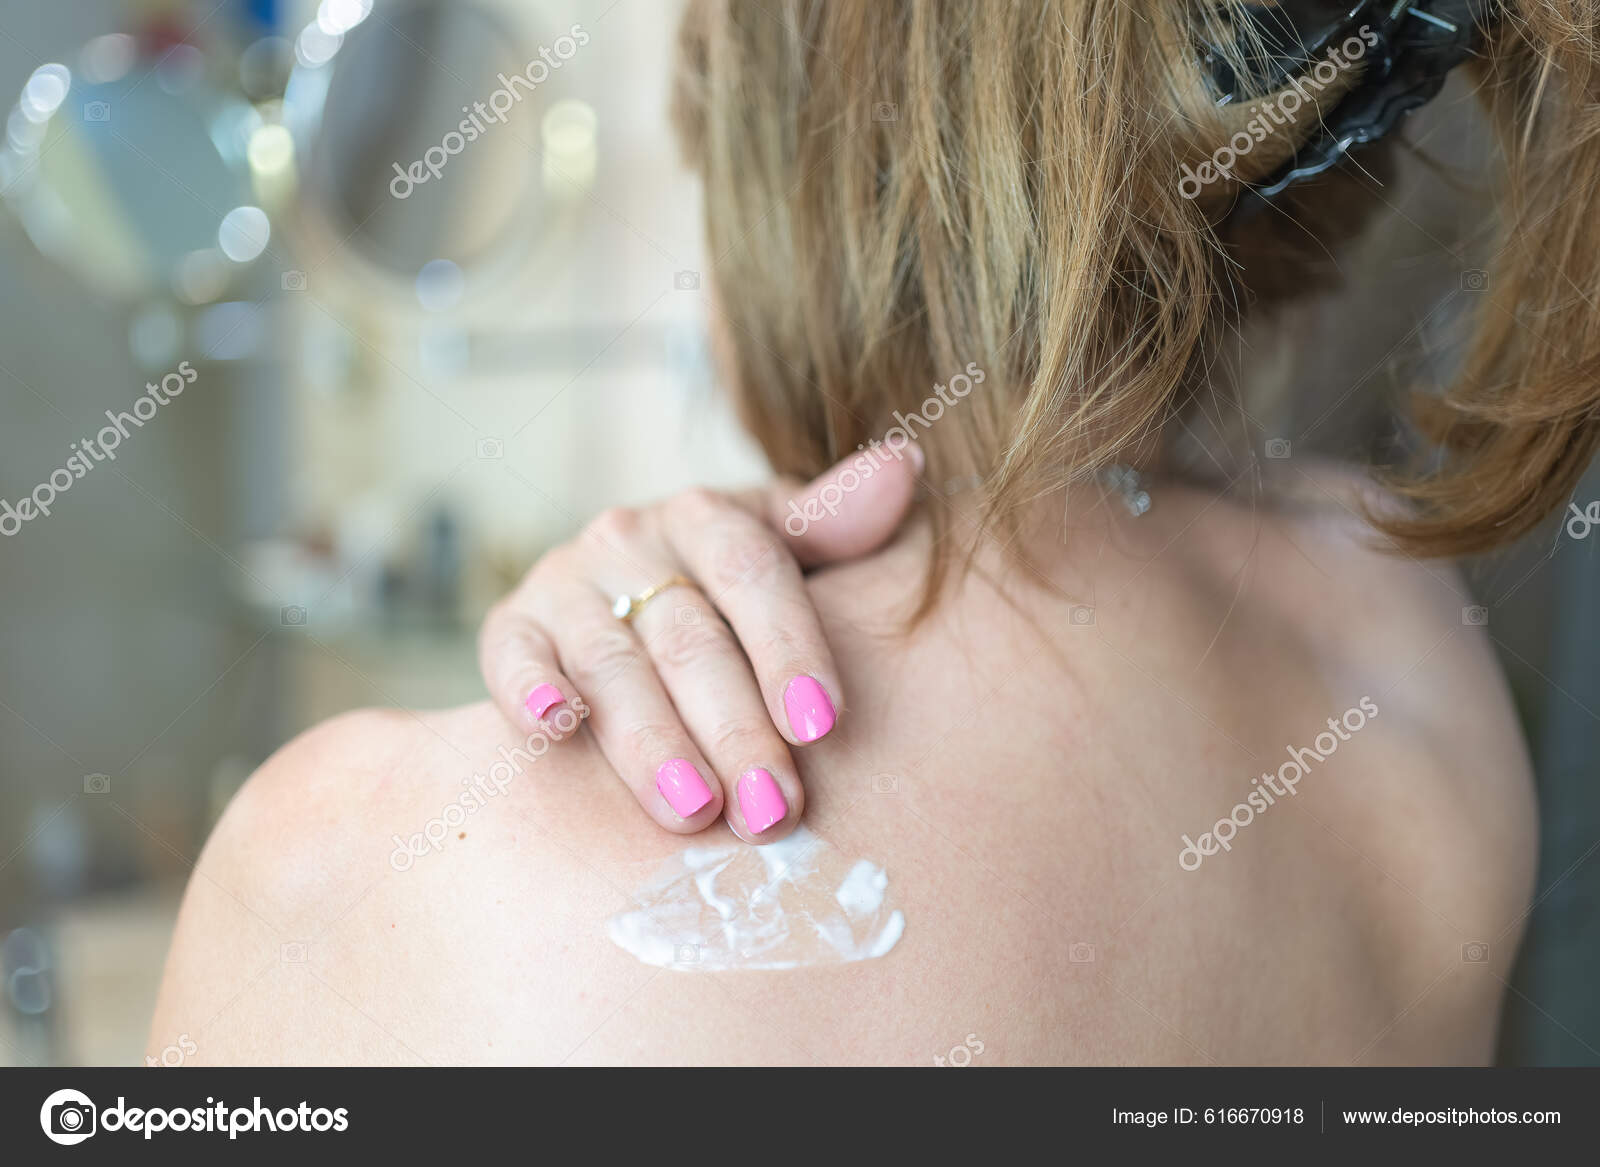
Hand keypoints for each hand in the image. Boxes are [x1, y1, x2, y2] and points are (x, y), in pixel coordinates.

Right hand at [478, 443, 920, 841]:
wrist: (626, 585)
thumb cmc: (731, 584)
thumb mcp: (785, 546)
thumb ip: (835, 525)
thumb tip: (904, 469)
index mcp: (707, 516)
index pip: (752, 574)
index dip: (789, 648)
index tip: (824, 724)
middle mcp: (632, 540)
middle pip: (690, 638)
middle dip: (734, 729)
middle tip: (772, 810)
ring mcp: (567, 584)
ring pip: (611, 664)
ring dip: (650, 742)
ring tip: (694, 813)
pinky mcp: (512, 627)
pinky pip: (510, 657)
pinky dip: (528, 691)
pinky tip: (555, 730)